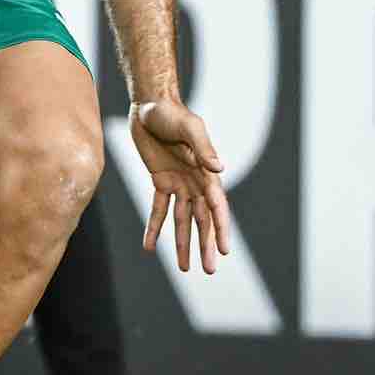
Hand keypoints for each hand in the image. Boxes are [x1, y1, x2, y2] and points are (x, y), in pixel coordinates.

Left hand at [131, 97, 228, 273]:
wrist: (149, 104)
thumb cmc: (172, 113)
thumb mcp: (189, 128)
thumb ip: (203, 148)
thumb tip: (219, 168)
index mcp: (206, 172)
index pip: (217, 206)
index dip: (221, 229)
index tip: (225, 251)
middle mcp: (195, 182)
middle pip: (202, 219)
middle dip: (206, 244)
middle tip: (208, 270)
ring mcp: (178, 183)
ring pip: (182, 220)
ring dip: (183, 243)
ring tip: (185, 268)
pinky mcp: (160, 181)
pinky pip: (158, 209)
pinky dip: (154, 228)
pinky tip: (150, 247)